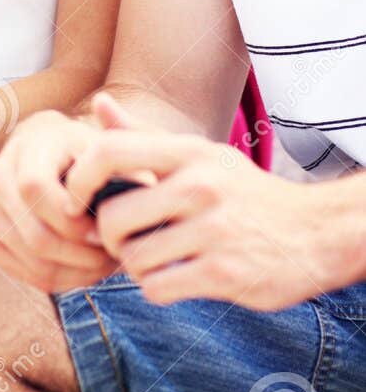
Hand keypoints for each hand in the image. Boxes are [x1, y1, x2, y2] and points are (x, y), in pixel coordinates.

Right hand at [0, 109, 120, 293]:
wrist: (43, 154)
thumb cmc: (81, 153)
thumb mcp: (101, 148)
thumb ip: (122, 165)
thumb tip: (147, 186)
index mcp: (27, 146)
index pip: (36, 189)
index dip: (72, 220)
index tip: (104, 230)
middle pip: (36, 235)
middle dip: (81, 255)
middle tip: (113, 258)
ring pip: (32, 260)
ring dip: (76, 272)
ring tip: (104, 264)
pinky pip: (24, 273)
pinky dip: (59, 279)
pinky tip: (83, 269)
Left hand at [64, 97, 336, 309]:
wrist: (314, 232)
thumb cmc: (243, 192)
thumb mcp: (201, 154)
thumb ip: (143, 136)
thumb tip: (98, 103)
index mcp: (189, 152)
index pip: (109, 152)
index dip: (78, 180)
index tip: (78, 202)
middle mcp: (200, 186)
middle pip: (112, 218)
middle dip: (108, 238)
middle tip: (124, 241)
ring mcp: (213, 230)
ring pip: (133, 259)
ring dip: (134, 267)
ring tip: (153, 259)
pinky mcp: (224, 273)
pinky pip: (157, 288)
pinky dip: (155, 288)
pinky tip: (172, 278)